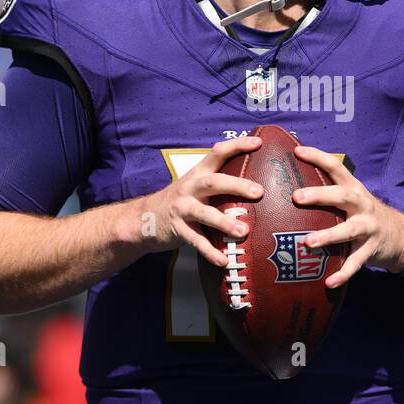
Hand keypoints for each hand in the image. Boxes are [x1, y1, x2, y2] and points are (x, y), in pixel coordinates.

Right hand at [138, 135, 263, 267]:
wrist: (145, 218)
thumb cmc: (182, 200)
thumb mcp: (196, 185)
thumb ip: (219, 181)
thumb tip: (257, 181)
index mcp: (198, 173)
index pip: (217, 153)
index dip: (237, 146)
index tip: (258, 143)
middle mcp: (190, 188)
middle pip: (214, 182)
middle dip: (236, 185)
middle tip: (259, 192)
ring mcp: (182, 209)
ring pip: (205, 214)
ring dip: (225, 222)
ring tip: (243, 231)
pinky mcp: (178, 230)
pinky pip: (196, 242)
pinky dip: (211, 252)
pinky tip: (224, 261)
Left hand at [292, 145, 403, 288]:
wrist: (400, 236)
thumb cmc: (363, 214)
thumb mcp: (352, 198)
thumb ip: (330, 191)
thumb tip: (291, 182)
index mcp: (354, 189)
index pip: (336, 167)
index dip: (318, 157)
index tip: (297, 151)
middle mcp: (362, 205)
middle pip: (343, 196)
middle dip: (320, 195)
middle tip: (296, 197)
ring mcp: (368, 228)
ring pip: (348, 231)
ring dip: (328, 236)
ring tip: (307, 243)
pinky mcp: (371, 250)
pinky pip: (355, 263)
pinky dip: (343, 273)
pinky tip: (328, 283)